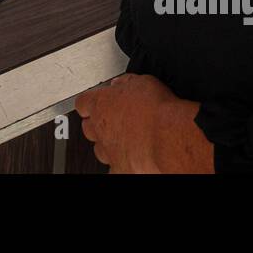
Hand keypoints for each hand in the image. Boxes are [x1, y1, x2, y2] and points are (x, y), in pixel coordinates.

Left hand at [75, 73, 212, 172]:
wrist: (169, 137)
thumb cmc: (157, 110)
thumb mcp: (142, 83)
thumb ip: (126, 83)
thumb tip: (120, 84)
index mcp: (100, 104)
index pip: (83, 103)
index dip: (90, 103)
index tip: (96, 103)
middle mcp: (99, 129)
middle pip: (89, 127)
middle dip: (99, 124)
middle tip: (115, 121)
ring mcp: (108, 150)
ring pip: (100, 149)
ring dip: (109, 144)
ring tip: (127, 140)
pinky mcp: (120, 168)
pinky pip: (114, 168)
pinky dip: (121, 164)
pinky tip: (132, 158)